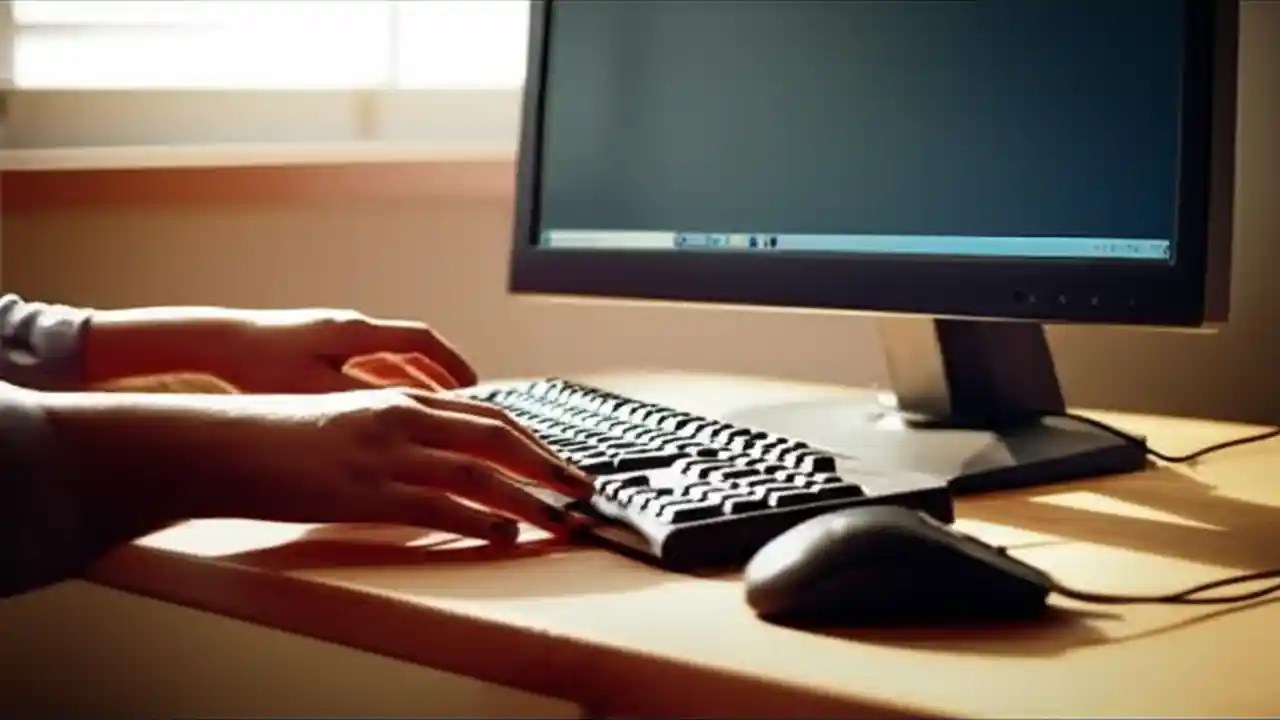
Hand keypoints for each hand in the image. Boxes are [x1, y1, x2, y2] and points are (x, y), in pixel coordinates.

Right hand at [40, 386, 594, 545]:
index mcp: (401, 400)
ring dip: (529, 498)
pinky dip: (479, 522)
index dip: (531, 438)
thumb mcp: (349, 419)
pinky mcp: (368, 492)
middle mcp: (404, 420)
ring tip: (561, 518)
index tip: (559, 459)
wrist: (223, 444)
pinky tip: (503, 535)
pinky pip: (439, 508)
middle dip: (549, 464)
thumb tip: (433, 453)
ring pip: (479, 474)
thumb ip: (396, 430)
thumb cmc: (280, 434)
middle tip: (583, 488)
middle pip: (498, 438)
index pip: (486, 414)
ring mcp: (388, 456)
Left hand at [83, 306, 476, 393]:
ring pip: (390, 358)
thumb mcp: (315, 392)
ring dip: (416, 380)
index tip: (476, 386)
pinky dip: (387, 384)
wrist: (214, 344)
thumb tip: (408, 422)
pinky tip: (389, 408)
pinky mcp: (318, 350)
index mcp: (357, 333)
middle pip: (412, 349)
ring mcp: (335, 338)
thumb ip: (363, 405)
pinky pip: (367, 364)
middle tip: (468, 400)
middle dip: (443, 375)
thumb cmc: (258, 367)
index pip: (422, 342)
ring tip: (438, 407)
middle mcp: (351, 329)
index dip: (453, 365)